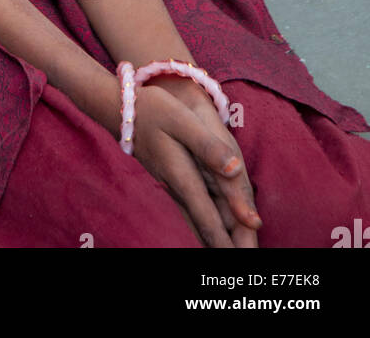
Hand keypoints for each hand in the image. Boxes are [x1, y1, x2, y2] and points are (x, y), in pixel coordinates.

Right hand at [132, 80, 260, 247]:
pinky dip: (208, 227)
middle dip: (228, 246)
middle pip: (208, 226)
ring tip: (237, 254)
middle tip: (248, 261)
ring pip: (201, 221)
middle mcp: (180, 188)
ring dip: (218, 240)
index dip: (228, 242)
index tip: (242, 259)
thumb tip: (235, 170)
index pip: (209, 218)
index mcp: (184, 177)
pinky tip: (212, 236)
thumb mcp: (182, 120)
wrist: (122, 110)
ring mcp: (175, 186)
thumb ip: (208, 146)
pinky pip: (195, 211)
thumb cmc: (154, 111)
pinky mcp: (174, 181)